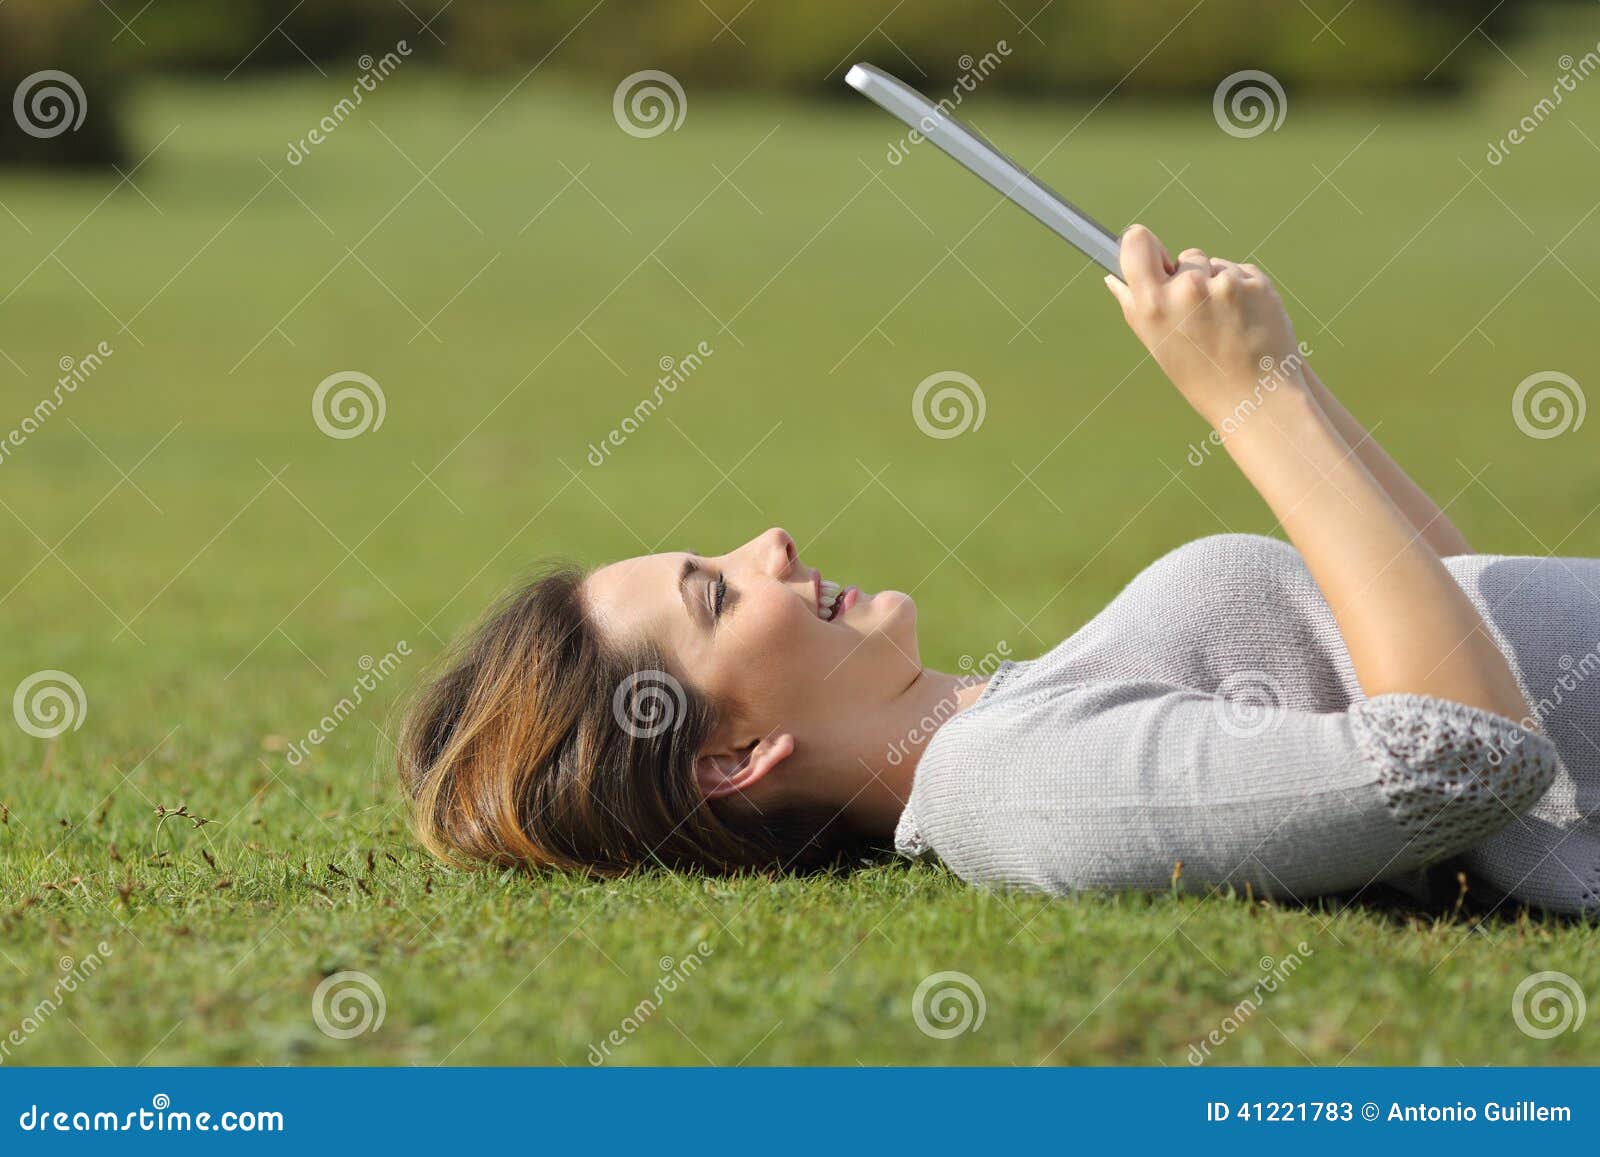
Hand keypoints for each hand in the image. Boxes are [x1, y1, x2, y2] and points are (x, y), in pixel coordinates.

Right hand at [1104, 225, 1306, 427]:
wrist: (1257, 398)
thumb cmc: (1202, 377)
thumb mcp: (1158, 345)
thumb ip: (1135, 305)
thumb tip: (1113, 277)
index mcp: (1153, 305)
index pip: (1136, 241)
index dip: (1141, 244)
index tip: (1154, 258)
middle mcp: (1187, 289)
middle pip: (1185, 256)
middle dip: (1192, 277)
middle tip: (1201, 316)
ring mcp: (1225, 284)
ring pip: (1217, 266)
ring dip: (1220, 285)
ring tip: (1227, 324)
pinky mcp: (1257, 283)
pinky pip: (1243, 273)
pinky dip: (1245, 291)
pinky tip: (1247, 321)